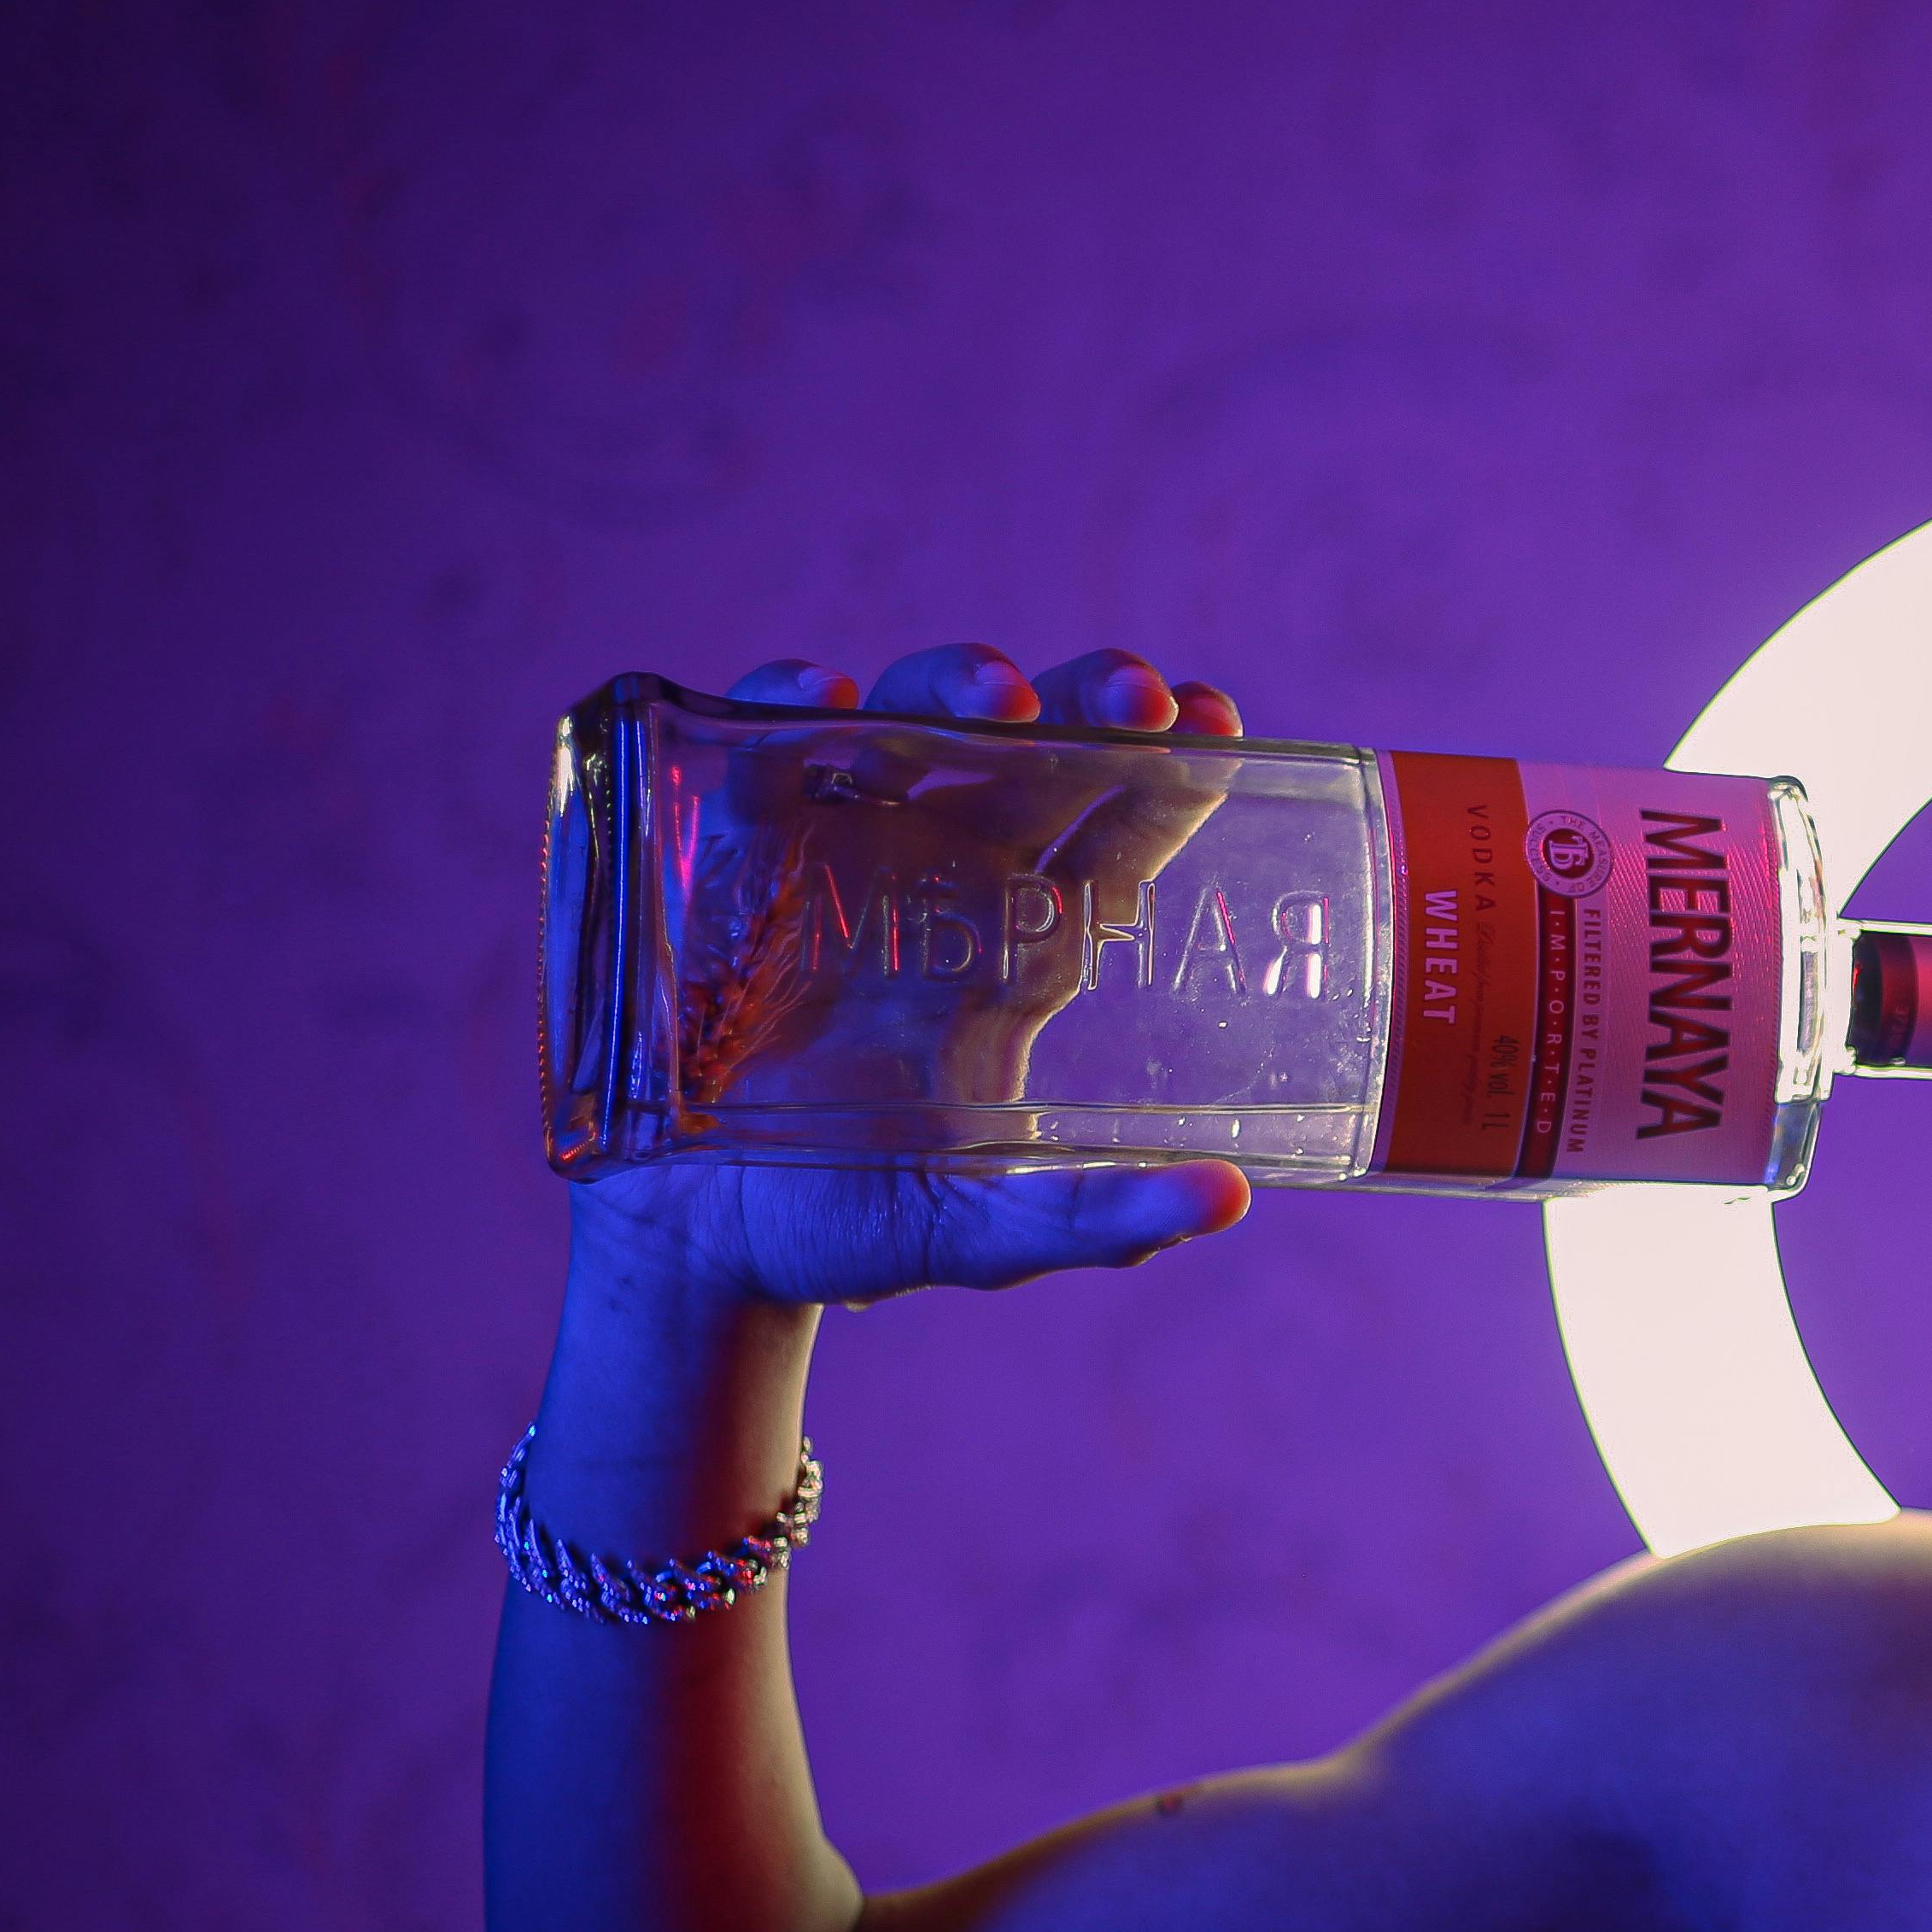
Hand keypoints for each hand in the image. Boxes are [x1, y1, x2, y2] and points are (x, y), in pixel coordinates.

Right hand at [572, 639, 1262, 1307]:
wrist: (705, 1247)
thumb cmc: (858, 1226)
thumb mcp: (990, 1231)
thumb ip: (1103, 1217)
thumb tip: (1226, 1202)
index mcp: (1028, 943)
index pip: (1123, 829)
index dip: (1177, 769)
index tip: (1220, 725)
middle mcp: (947, 875)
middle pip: (1038, 749)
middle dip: (1093, 700)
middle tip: (1138, 697)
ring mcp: (843, 852)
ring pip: (912, 720)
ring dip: (957, 684)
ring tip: (999, 698)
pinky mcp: (736, 854)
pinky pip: (761, 753)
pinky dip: (783, 705)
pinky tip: (822, 700)